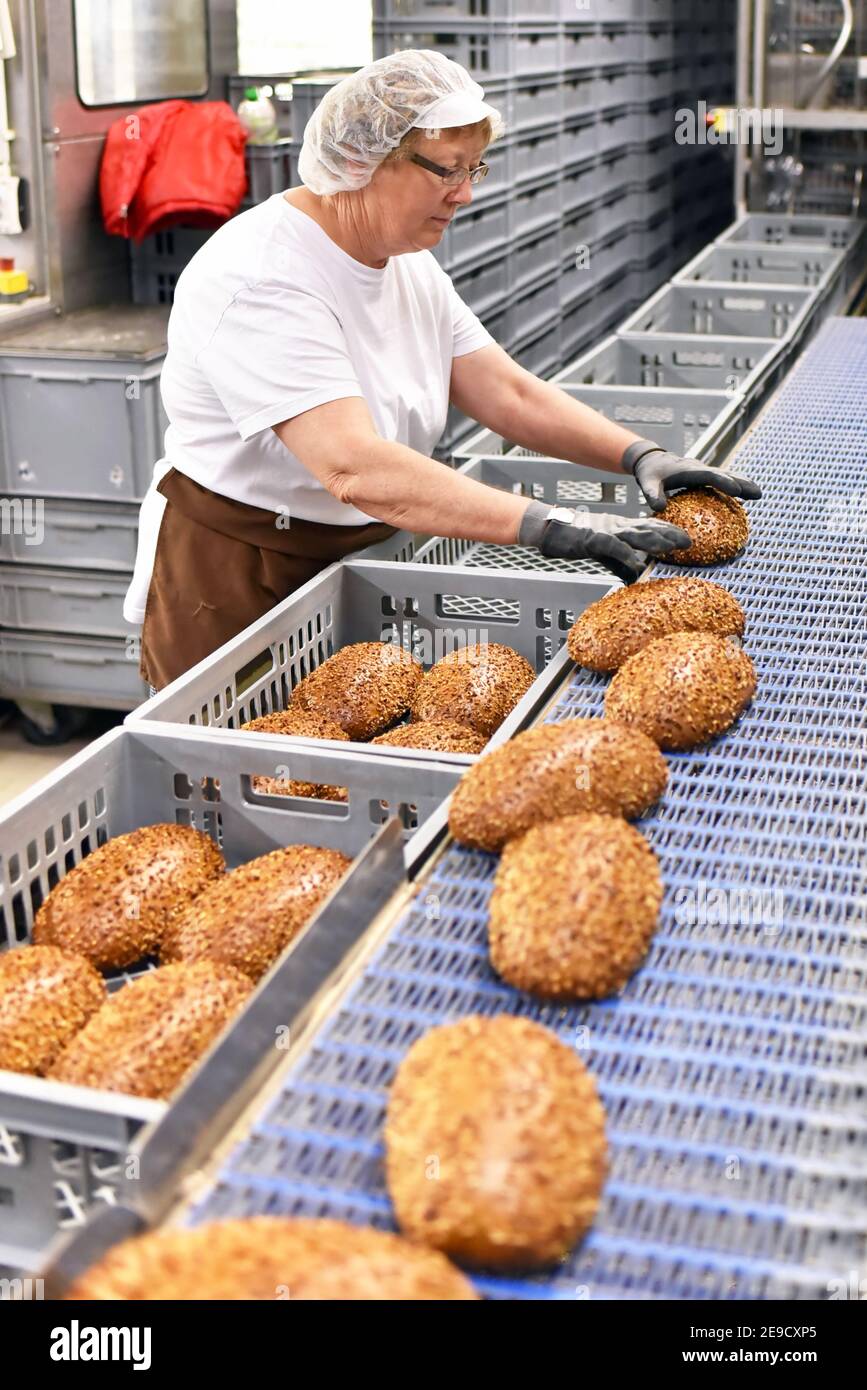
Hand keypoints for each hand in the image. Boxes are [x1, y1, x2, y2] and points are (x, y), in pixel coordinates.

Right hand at [518, 503, 690, 585]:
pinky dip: (626, 554)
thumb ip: (621, 564)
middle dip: (668, 534)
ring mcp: (605, 531)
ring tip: (671, 547)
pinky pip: (612, 546)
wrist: (550, 529)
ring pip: (634, 534)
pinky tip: (637, 562)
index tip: (685, 538)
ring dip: (654, 540)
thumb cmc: (575, 539)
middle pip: (648, 528)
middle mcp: (617, 526)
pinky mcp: (592, 539)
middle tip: (688, 541)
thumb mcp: (603, 553)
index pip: (649, 527)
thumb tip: (637, 578)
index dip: (668, 532)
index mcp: (620, 527)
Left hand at [621, 438, 762, 512]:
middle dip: (742, 483)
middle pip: (725, 474)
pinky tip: (744, 499)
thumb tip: (659, 508)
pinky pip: (722, 481)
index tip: (737, 490)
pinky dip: (734, 488)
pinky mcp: (704, 476)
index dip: (724, 482)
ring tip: (759, 495)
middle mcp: (700, 468)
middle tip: (758, 494)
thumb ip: (652, 495)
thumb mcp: (647, 483)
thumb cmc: (650, 472)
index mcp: (689, 469)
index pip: (710, 475)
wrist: (652, 459)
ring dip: (743, 484)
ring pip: (727, 476)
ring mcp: (704, 471)